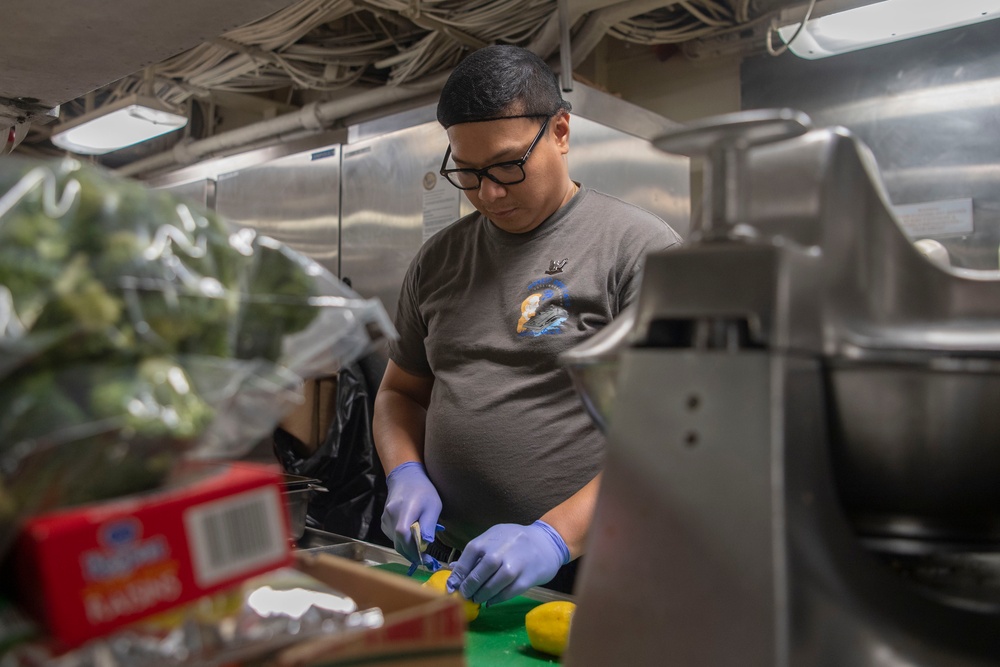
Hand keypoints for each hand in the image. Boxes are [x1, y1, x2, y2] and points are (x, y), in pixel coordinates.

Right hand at [381, 462, 442, 569]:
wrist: (406, 478)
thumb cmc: (423, 491)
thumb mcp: (433, 506)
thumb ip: (428, 525)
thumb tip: (426, 544)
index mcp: (404, 510)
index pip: (403, 534)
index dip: (413, 550)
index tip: (425, 560)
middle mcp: (390, 515)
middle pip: (398, 542)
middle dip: (412, 554)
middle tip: (427, 560)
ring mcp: (385, 519)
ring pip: (396, 541)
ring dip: (407, 548)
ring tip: (421, 548)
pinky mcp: (383, 522)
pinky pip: (393, 537)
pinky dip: (402, 541)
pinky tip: (411, 538)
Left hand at [446, 520, 569, 605]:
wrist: (547, 542)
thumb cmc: (515, 541)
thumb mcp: (495, 537)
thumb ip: (477, 553)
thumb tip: (453, 569)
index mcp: (491, 537)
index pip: (469, 555)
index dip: (458, 573)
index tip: (452, 586)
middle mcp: (503, 549)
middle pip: (482, 571)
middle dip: (470, 585)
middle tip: (465, 595)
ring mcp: (517, 563)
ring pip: (495, 583)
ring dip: (483, 594)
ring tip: (477, 599)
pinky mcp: (528, 577)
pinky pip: (509, 591)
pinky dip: (497, 598)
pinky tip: (490, 601)